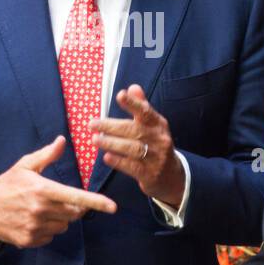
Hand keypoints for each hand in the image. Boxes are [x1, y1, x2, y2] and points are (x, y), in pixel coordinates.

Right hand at [0, 135, 117, 248]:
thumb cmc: (6, 184)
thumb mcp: (25, 166)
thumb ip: (47, 155)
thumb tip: (62, 140)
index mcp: (42, 189)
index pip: (76, 197)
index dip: (96, 202)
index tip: (113, 207)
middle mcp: (40, 210)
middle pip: (73, 213)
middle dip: (72, 207)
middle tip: (58, 199)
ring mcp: (34, 227)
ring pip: (64, 226)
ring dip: (60, 218)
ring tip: (42, 209)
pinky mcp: (29, 240)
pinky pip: (51, 236)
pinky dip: (48, 229)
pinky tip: (34, 220)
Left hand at [89, 84, 184, 206]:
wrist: (171, 176)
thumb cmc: (156, 145)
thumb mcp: (153, 126)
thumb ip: (142, 107)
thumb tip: (132, 87)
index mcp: (158, 124)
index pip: (145, 112)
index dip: (133, 103)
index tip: (120, 95)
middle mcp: (159, 139)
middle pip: (133, 130)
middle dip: (111, 126)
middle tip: (92, 124)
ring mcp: (155, 157)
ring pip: (132, 148)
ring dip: (111, 143)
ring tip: (95, 139)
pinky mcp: (149, 174)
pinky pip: (131, 167)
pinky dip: (118, 161)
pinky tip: (106, 157)